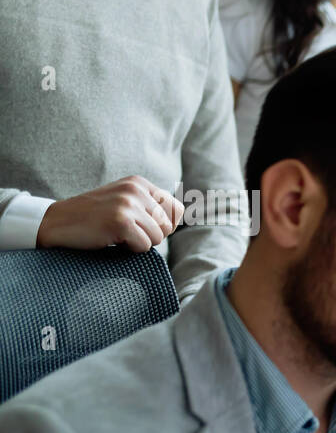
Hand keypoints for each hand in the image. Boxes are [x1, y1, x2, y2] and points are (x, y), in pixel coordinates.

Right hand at [36, 176, 183, 251]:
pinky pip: (143, 247)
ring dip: (139, 243)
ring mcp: (128, 204)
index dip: (165, 225)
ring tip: (116, 234)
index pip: (177, 209)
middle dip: (151, 236)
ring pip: (157, 238)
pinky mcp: (121, 221)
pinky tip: (111, 239)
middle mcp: (135, 190)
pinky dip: (129, 249)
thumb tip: (184, 217)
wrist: (56, 222)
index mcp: (139, 183)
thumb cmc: (93, 217)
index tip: (145, 227)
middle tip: (126, 232)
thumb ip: (149, 206)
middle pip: (168, 227)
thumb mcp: (123, 202)